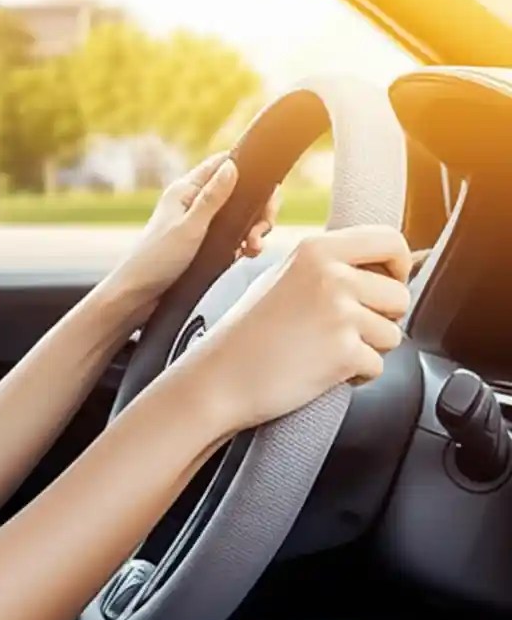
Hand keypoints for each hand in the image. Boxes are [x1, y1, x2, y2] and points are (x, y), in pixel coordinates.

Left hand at [108, 152, 279, 310]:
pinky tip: (246, 254)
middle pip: (239, 192)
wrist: (137, 296)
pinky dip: (245, 244)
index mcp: (186, 190)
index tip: (266, 190)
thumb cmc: (155, 261)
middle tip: (262, 228)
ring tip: (252, 248)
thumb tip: (232, 166)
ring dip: (254, 229)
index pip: (223, 164)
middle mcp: (194, 203)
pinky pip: (234, 237)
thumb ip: (212, 198)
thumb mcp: (189, 227)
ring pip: (240, 216)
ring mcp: (201, 224)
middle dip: (258, 208)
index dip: (248, 171)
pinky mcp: (205, 244)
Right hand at [185, 225, 411, 434]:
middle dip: (381, 318)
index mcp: (315, 250)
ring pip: (392, 334)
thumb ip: (330, 267)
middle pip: (399, 294)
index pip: (390, 240)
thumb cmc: (247, 335)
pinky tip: (320, 370)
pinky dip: (355, 375)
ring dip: (367, 349)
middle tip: (341, 329)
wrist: (219, 378)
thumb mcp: (284, 278)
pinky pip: (378, 366)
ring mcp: (339, 313)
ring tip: (324, 349)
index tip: (387, 283)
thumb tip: (389, 270)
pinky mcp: (344, 352)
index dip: (398, 265)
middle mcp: (330, 275)